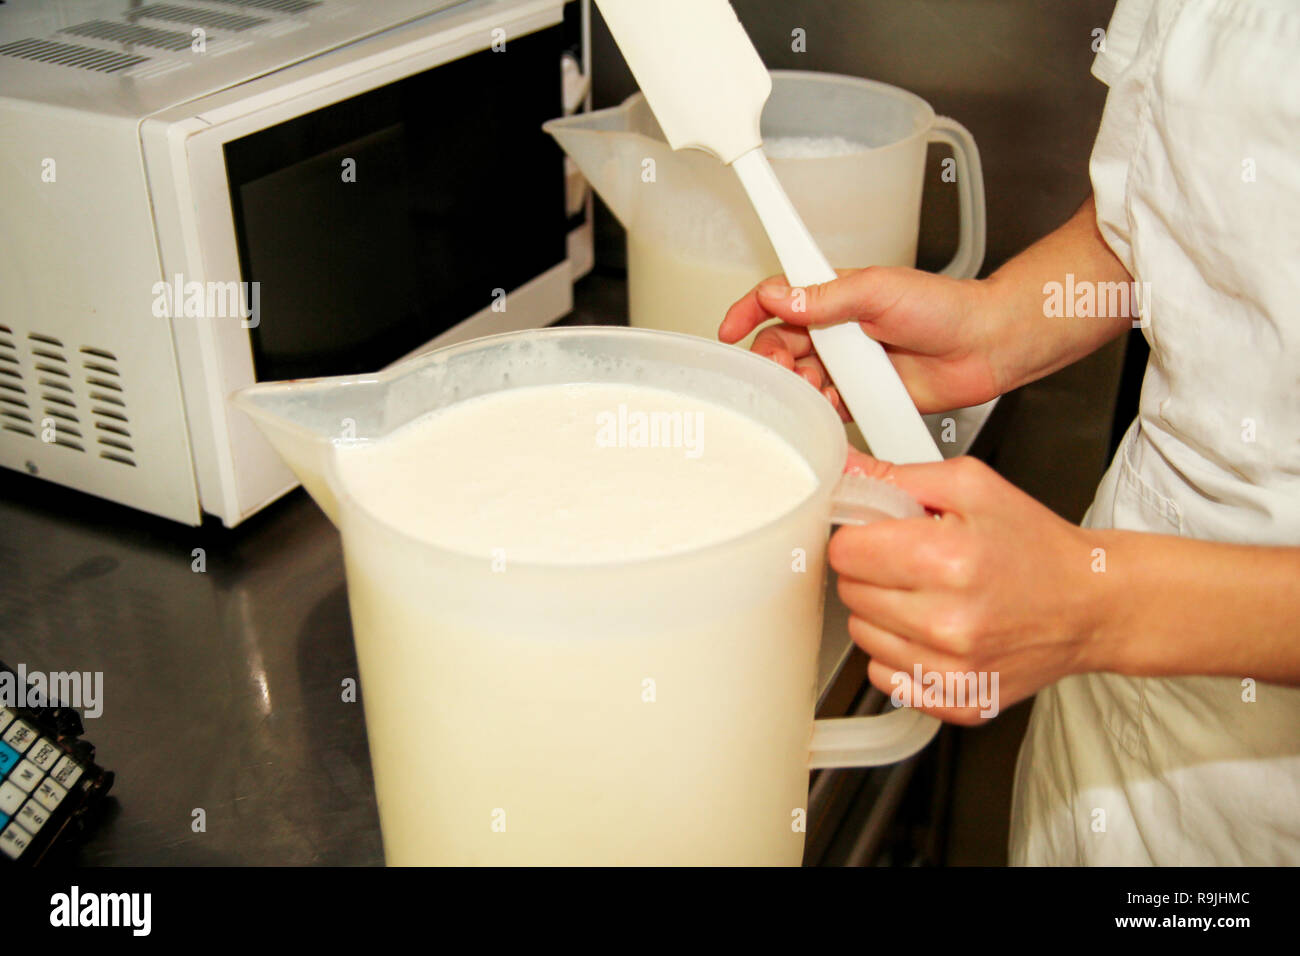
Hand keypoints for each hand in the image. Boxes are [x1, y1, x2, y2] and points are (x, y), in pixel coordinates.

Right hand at [718, 267, 1004, 418]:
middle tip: (778, 368)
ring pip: (799, 378)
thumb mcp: (878, 290)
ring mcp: (846, 364)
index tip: (729, 329)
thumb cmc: (944, 308)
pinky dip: (818, 410)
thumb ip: (824, 296)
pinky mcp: (859, 396)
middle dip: (771, 357)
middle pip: (780, 343)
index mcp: (835, 294)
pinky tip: (825, 408)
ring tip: (808, 389)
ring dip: (795, 386)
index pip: (778, 297)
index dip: (749, 310)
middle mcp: (836, 329)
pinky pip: (824, 407)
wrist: (985, 347)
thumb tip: (779, 296)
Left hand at [831, 450, 1102, 723]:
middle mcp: (946, 622)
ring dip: (884, 614)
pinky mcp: (957, 701)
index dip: (860, 536)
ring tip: (930, 597)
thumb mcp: (971, 486)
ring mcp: (951, 669)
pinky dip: (900, 653)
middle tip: (916, 564)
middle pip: (850, 593)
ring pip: (862, 635)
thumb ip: (897, 476)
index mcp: (946, 560)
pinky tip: (934, 633)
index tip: (882, 536)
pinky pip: (884, 676)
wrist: (1091, 604)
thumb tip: (844, 469)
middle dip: (874, 572)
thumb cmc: (1035, 546)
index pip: (845, 552)